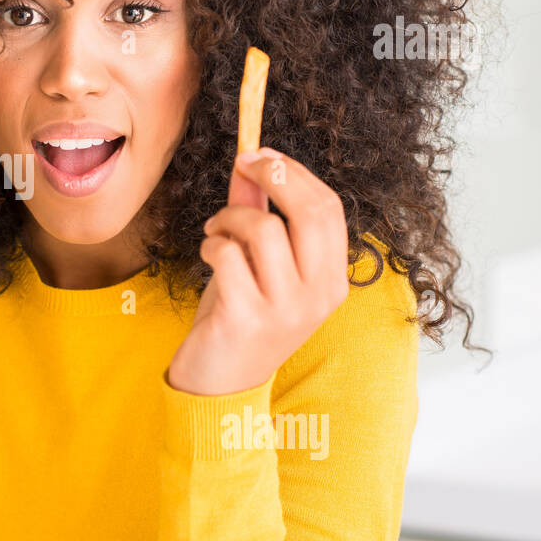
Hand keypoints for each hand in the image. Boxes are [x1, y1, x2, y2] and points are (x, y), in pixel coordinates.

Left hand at [168, 146, 349, 395]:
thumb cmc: (240, 319)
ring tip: (215, 234)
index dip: (293, 172)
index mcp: (332, 281)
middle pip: (308, 210)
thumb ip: (259, 215)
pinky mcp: (246, 317)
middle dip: (271, 174)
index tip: (260, 154)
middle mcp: (318, 295)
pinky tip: (208, 258)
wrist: (219, 385)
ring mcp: (286, 309)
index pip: (328, 208)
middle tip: (241, 165)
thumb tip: (250, 163)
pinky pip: (227, 254)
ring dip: (228, 219)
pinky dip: (211, 245)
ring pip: (262, 228)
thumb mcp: (257, 266)